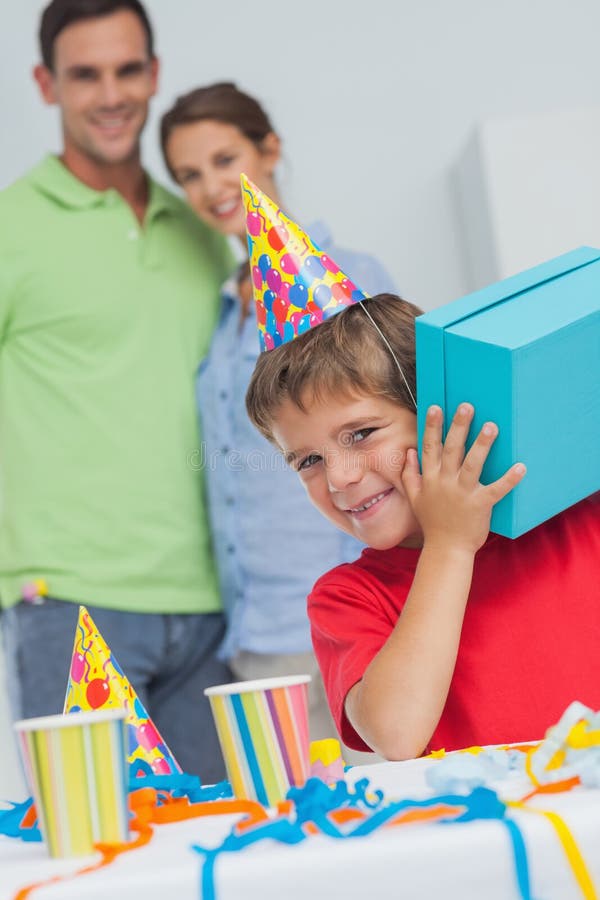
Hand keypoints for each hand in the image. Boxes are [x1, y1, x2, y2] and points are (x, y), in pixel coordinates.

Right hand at [401, 403, 525, 553]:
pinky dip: (509, 480)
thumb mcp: (414, 498)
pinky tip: (520, 467)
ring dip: (482, 445)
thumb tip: (409, 452)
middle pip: (452, 449)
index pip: (430, 447)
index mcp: (430, 479)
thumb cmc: (432, 523)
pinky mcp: (480, 505)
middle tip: (467, 406)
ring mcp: (463, 494)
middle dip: (458, 426)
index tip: (435, 407)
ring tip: (491, 427)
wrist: (446, 550)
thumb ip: (409, 474)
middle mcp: (445, 483)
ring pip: (472, 464)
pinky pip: (496, 490)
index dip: (432, 427)